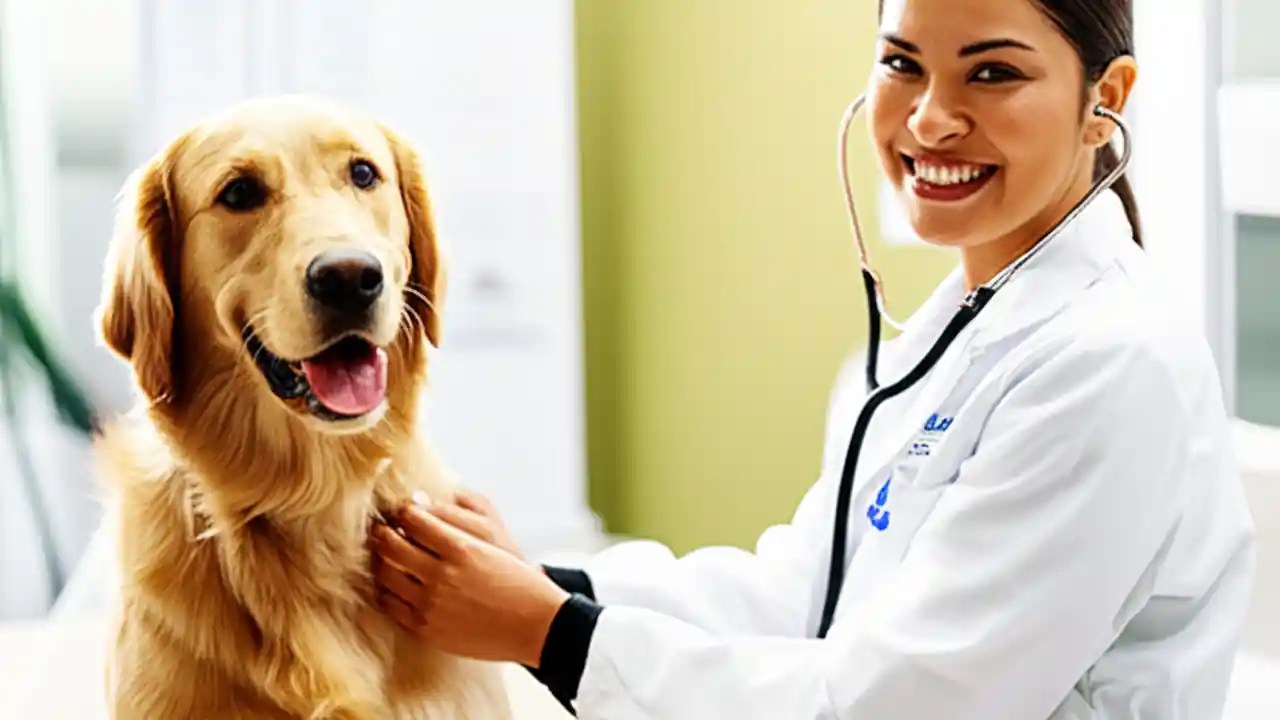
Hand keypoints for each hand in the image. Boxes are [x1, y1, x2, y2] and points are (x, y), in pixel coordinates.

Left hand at [370, 501, 568, 666]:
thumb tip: (421, 500)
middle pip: (392, 545)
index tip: (404, 511)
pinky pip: (391, 605)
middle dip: (383, 532)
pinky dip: (386, 591)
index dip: (404, 511)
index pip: (414, 519)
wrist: (534, 625)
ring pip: (386, 574)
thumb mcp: (493, 539)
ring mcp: (431, 604)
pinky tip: (393, 584)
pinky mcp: (426, 628)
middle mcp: (442, 575)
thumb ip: (458, 517)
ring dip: (381, 560)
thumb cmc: (517, 578)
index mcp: (461, 548)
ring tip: (386, 556)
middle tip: (383, 529)